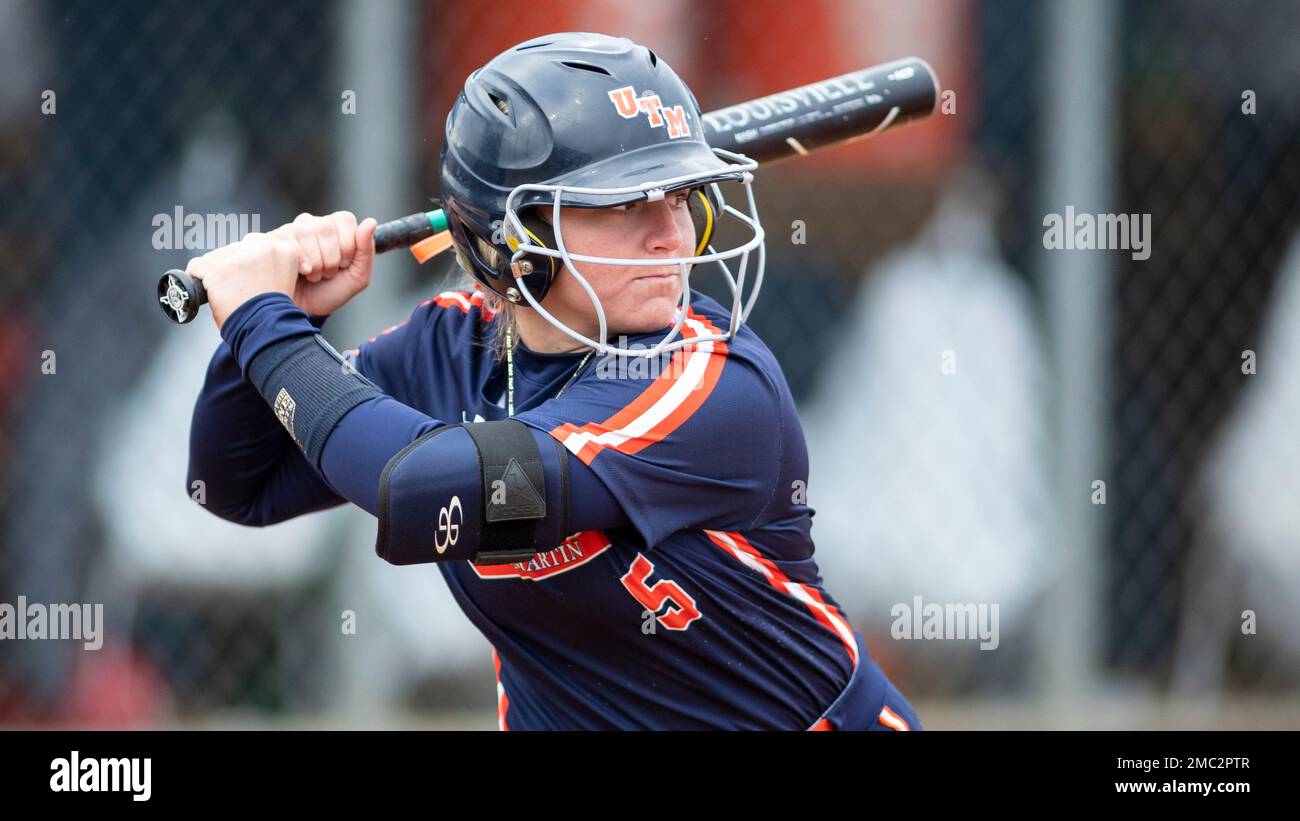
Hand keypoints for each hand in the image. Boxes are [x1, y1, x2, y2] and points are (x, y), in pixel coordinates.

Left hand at [186, 230, 301, 331]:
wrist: (267, 329)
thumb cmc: (276, 314)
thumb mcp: (287, 282)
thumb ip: (272, 265)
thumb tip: (252, 262)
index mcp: (282, 249)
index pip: (257, 243)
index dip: (248, 260)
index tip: (247, 274)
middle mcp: (261, 247)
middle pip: (234, 249)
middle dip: (232, 267)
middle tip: (238, 288)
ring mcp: (236, 258)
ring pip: (215, 257)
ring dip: (217, 273)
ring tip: (227, 294)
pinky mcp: (217, 269)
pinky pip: (196, 267)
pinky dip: (197, 278)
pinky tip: (207, 291)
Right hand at [275, 211, 377, 317]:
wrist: (301, 312)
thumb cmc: (328, 294)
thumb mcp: (356, 277)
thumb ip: (366, 251)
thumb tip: (370, 222)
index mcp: (334, 228)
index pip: (345, 219)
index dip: (348, 244)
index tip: (344, 264)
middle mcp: (312, 224)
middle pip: (327, 227)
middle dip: (331, 258)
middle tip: (327, 274)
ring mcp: (291, 230)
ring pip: (307, 233)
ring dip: (315, 263)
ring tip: (312, 276)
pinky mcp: (274, 239)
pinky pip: (289, 242)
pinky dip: (300, 264)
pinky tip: (298, 273)